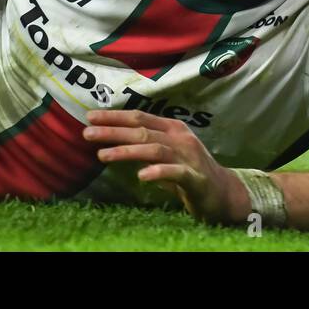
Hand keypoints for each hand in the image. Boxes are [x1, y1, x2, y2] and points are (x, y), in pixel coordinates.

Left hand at [83, 109, 248, 222]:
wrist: (222, 191)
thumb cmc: (188, 169)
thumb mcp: (167, 151)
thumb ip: (145, 143)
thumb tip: (111, 138)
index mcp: (173, 128)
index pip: (140, 117)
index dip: (115, 116)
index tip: (90, 116)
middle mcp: (180, 138)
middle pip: (143, 131)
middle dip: (113, 131)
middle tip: (87, 133)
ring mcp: (189, 157)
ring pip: (155, 149)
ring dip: (127, 151)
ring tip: (102, 155)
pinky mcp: (195, 178)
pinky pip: (175, 173)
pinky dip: (158, 173)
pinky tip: (141, 176)